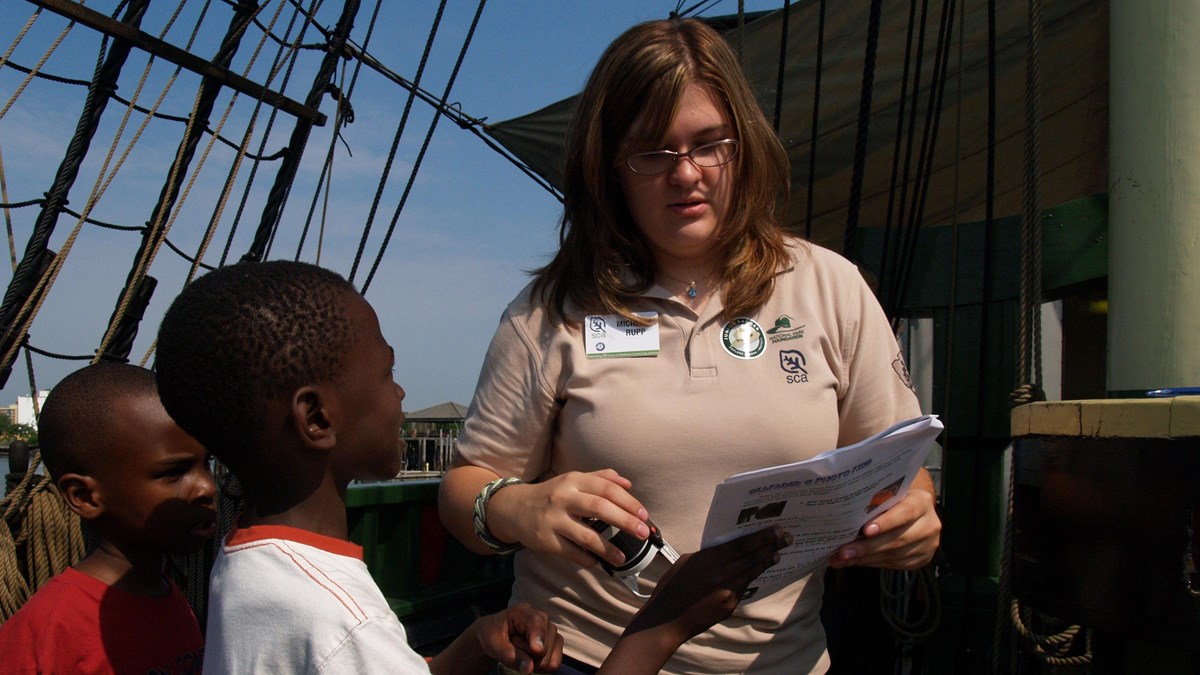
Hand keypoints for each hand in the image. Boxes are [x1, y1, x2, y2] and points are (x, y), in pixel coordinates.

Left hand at [472, 603, 562, 673]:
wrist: (494, 635)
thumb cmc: (491, 636)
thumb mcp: (492, 645)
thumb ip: (509, 656)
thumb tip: (529, 668)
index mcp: (523, 612)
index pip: (536, 622)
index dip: (538, 637)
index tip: (536, 650)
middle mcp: (542, 618)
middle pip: (544, 647)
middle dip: (528, 655)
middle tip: (513, 646)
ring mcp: (551, 630)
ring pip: (551, 658)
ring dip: (535, 662)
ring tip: (521, 651)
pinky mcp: (555, 642)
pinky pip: (555, 663)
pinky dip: (542, 667)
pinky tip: (531, 659)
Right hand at [487, 469, 649, 567]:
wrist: (513, 508)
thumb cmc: (551, 494)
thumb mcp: (573, 480)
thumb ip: (600, 478)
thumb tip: (628, 483)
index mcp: (574, 480)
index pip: (607, 488)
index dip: (628, 502)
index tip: (644, 514)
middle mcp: (564, 498)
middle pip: (600, 508)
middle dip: (625, 521)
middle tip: (643, 533)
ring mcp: (553, 520)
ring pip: (587, 535)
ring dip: (608, 549)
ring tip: (623, 558)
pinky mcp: (546, 541)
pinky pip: (572, 553)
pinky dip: (587, 559)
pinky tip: (598, 562)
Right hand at [624, 526, 791, 644]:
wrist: (667, 620)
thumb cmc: (672, 587)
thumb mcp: (687, 562)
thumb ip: (709, 555)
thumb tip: (727, 551)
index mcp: (709, 559)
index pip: (742, 544)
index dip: (762, 536)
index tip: (776, 529)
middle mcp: (722, 575)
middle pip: (752, 557)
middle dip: (771, 545)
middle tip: (787, 538)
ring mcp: (727, 592)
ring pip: (752, 572)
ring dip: (766, 562)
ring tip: (778, 554)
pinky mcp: (729, 606)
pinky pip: (743, 588)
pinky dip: (752, 577)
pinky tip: (759, 571)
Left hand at [829, 476, 940, 569]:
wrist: (915, 511)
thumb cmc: (895, 500)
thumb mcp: (890, 495)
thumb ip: (876, 504)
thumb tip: (844, 518)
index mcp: (922, 501)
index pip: (905, 512)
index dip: (886, 522)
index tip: (865, 530)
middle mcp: (930, 524)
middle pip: (898, 539)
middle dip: (867, 547)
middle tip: (844, 552)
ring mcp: (928, 544)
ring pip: (894, 555)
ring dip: (866, 559)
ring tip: (843, 558)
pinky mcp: (922, 559)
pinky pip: (895, 564)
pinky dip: (873, 563)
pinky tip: (856, 561)